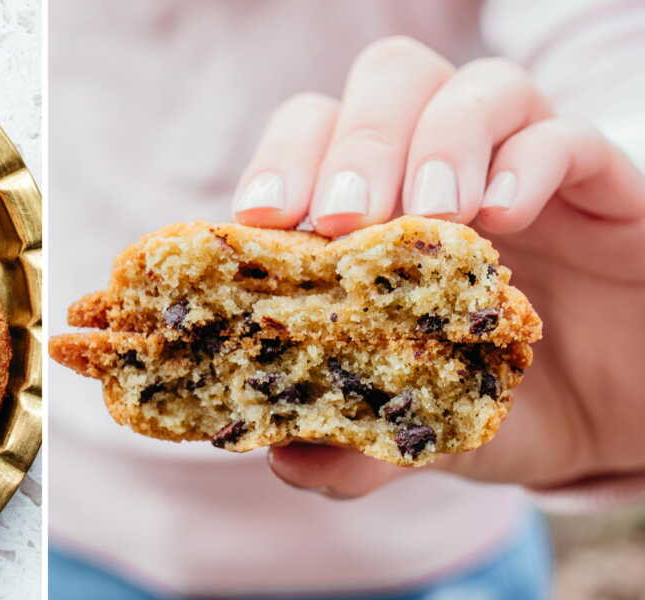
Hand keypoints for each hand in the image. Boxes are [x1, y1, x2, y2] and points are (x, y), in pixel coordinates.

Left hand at [231, 37, 644, 497]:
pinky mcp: (602, 182)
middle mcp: (442, 165)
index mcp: (377, 204)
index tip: (261, 219)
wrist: (614, 421)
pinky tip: (504, 215)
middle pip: (389, 81)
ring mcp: (522, 165)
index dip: (280, 160)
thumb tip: (284, 462)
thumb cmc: (497, 401)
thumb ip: (353, 447)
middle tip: (342, 218)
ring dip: (437, 141)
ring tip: (432, 213)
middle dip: (355, 144)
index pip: (312, 133)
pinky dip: (529, 163)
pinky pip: (566, 137)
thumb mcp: (418, 429)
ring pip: (476, 87)